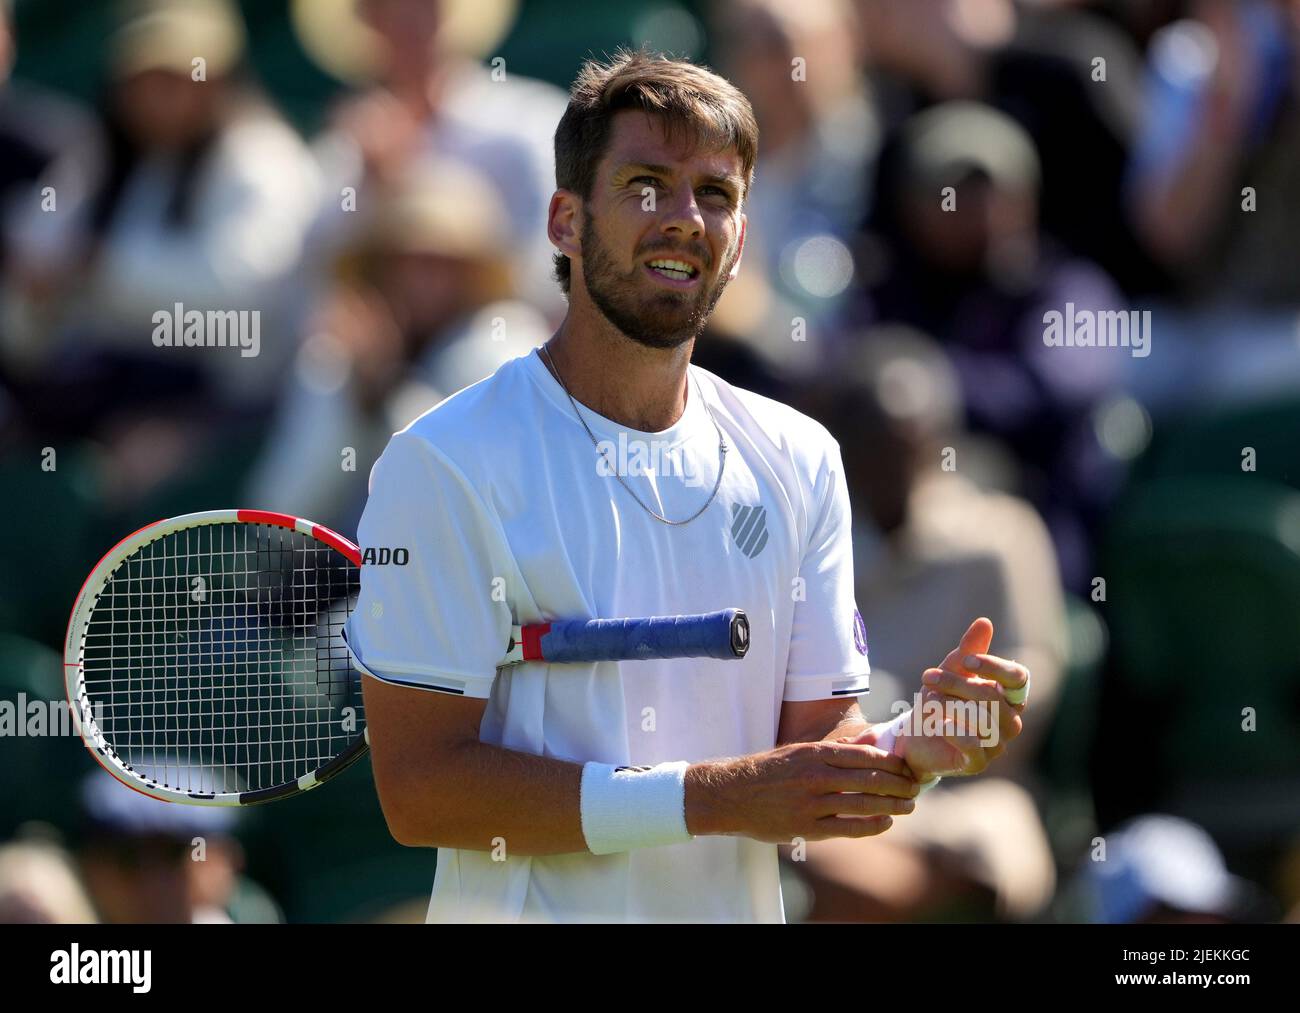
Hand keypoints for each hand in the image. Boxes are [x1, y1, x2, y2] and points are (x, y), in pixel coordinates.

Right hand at [686, 741, 919, 843]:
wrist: (731, 794)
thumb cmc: (768, 771)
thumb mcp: (798, 751)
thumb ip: (832, 749)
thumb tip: (868, 743)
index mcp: (814, 753)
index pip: (864, 756)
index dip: (891, 763)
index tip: (907, 768)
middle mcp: (815, 776)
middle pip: (869, 779)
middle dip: (898, 785)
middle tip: (915, 788)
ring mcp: (811, 803)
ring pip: (863, 803)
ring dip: (892, 805)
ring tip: (909, 806)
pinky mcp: (807, 828)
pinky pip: (848, 827)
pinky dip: (872, 825)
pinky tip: (886, 822)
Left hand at [886, 618, 1026, 780]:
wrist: (915, 736)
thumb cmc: (940, 700)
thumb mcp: (951, 671)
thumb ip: (969, 650)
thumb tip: (985, 621)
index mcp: (1009, 697)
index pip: (1019, 679)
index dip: (995, 667)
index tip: (965, 660)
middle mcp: (1010, 722)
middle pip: (993, 698)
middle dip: (958, 684)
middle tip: (928, 676)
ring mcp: (996, 745)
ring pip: (983, 721)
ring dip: (950, 705)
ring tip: (928, 699)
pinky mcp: (977, 763)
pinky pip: (974, 747)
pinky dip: (954, 732)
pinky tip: (938, 722)